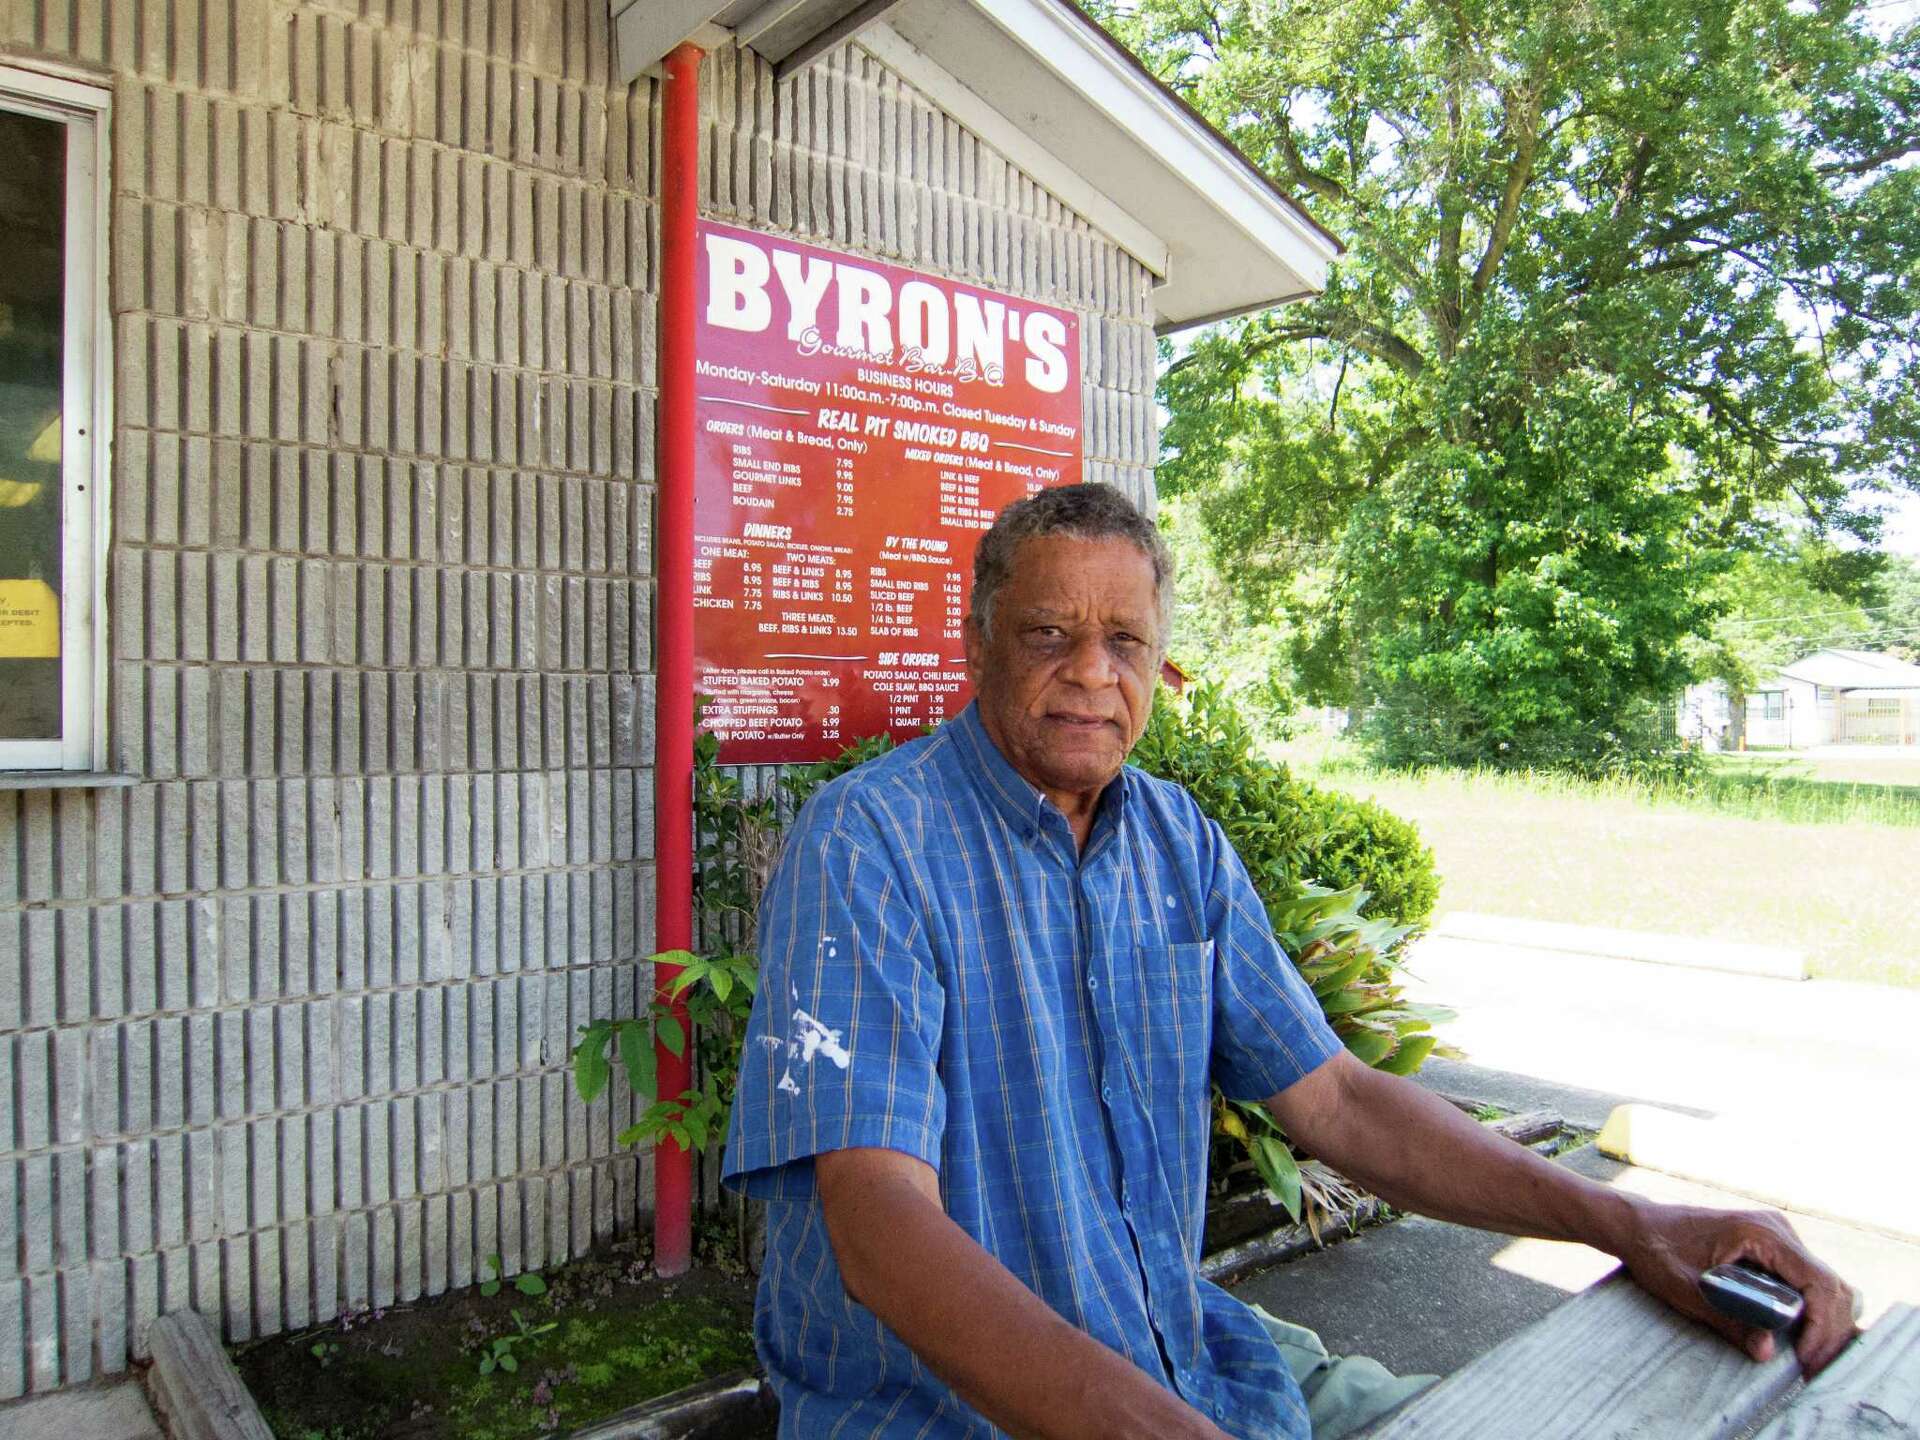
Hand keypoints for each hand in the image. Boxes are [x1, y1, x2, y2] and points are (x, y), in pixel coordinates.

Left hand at [1610, 1198, 1857, 1374]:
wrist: (1639, 1225)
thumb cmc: (1657, 1250)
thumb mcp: (1687, 1290)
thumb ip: (1728, 1320)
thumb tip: (1766, 1351)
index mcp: (1761, 1233)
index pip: (1818, 1282)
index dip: (1822, 1325)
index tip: (1807, 1358)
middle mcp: (1778, 1230)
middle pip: (1830, 1285)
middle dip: (1829, 1330)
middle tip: (1813, 1368)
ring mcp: (1778, 1237)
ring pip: (1824, 1285)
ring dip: (1825, 1323)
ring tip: (1809, 1359)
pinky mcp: (1773, 1248)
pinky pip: (1807, 1281)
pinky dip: (1812, 1311)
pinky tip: (1800, 1338)